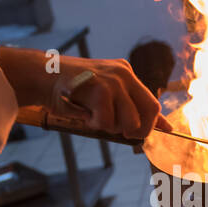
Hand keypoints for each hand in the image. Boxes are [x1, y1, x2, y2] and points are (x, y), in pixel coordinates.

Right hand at [50, 58, 166, 139]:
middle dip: (139, 130)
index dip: (155, 122)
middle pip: (150, 111)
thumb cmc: (72, 91)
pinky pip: (107, 122)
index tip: (164, 133)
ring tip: (95, 117)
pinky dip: (95, 124)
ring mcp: (113, 81)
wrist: (43, 76)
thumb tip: (161, 126)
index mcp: (126, 74)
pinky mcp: (100, 89)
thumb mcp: (104, 95)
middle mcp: (123, 74)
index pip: (152, 102)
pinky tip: (84, 113)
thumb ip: (128, 107)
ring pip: (129, 121)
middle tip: (122, 132)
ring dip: (111, 127)